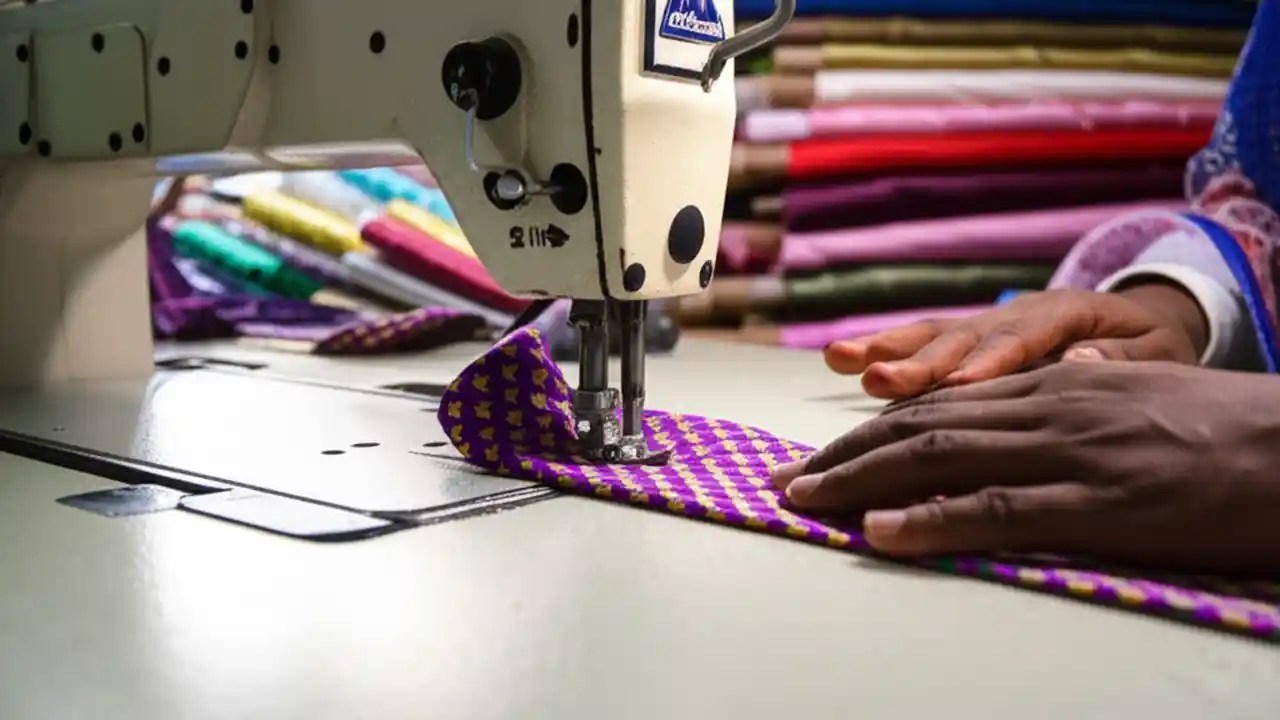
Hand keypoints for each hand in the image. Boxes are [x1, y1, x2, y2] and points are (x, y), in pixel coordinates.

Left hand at [772, 362, 1279, 573]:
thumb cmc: (1230, 432)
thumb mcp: (1139, 402)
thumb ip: (1079, 400)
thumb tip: (1043, 398)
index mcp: (1056, 385)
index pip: (940, 407)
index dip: (870, 433)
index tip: (821, 457)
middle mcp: (1049, 407)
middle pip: (921, 427)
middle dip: (843, 456)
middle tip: (785, 483)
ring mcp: (1073, 452)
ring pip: (941, 459)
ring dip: (860, 483)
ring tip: (803, 504)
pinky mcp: (1103, 503)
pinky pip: (998, 508)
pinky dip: (930, 520)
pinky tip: (880, 534)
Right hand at [825, 286, 1207, 399]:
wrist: (1140, 319)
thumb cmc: (1152, 344)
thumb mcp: (1160, 352)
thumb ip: (1123, 359)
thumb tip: (1083, 362)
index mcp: (1065, 314)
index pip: (1023, 340)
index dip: (991, 362)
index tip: (961, 385)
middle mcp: (1013, 313)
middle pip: (963, 338)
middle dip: (920, 362)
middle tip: (881, 380)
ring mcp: (985, 325)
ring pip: (931, 336)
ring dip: (884, 350)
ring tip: (840, 359)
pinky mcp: (965, 340)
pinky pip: (922, 343)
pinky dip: (881, 351)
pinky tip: (841, 362)